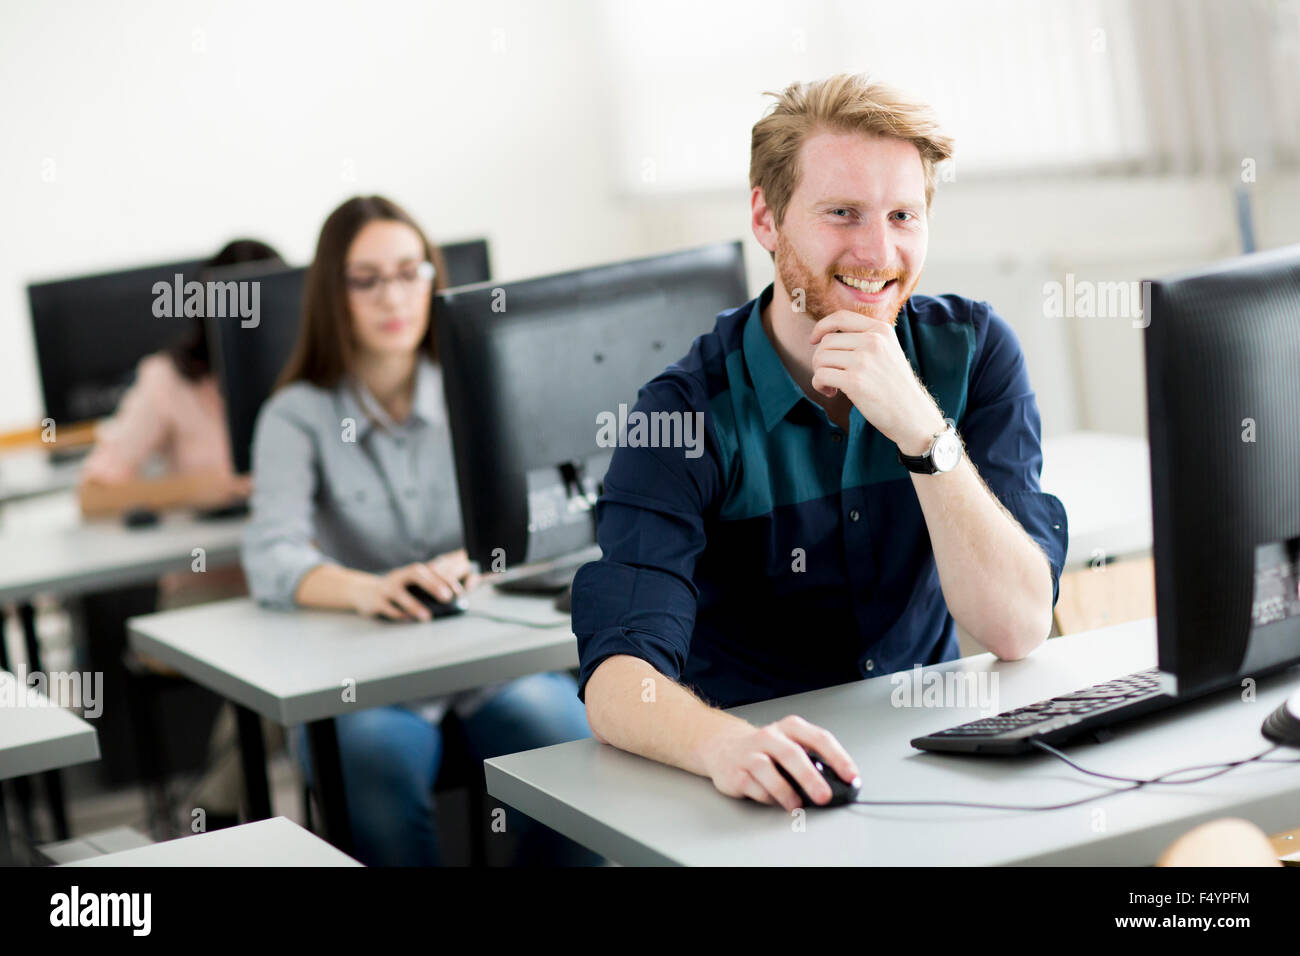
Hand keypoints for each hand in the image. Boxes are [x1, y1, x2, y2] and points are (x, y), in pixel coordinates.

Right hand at [349, 553, 472, 621]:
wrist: (363, 592)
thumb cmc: (395, 590)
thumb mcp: (410, 586)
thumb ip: (427, 590)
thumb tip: (449, 603)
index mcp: (410, 572)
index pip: (430, 570)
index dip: (445, 579)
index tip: (457, 591)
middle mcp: (398, 577)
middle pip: (415, 574)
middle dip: (432, 585)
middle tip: (446, 597)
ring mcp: (386, 588)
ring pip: (399, 593)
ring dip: (414, 605)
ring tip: (426, 616)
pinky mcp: (376, 601)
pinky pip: (387, 607)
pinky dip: (398, 613)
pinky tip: (407, 619)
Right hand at [698, 715, 859, 810]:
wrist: (723, 747)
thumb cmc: (766, 749)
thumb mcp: (790, 744)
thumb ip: (812, 760)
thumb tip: (837, 785)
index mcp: (790, 728)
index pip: (819, 738)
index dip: (838, 758)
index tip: (851, 777)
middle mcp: (769, 737)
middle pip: (792, 754)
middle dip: (810, 777)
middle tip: (824, 796)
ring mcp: (750, 753)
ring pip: (769, 771)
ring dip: (786, 791)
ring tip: (797, 805)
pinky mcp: (735, 772)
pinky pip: (754, 787)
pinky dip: (768, 797)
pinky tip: (775, 801)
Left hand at [809, 310, 945, 454]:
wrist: (912, 414)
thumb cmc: (895, 386)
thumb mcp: (888, 351)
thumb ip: (865, 338)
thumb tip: (826, 334)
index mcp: (881, 330)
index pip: (841, 317)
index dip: (821, 327)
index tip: (814, 340)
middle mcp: (873, 341)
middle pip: (827, 341)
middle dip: (820, 358)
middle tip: (829, 374)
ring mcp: (864, 360)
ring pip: (820, 357)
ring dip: (819, 373)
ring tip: (832, 385)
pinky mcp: (854, 381)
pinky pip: (820, 375)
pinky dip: (819, 385)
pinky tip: (831, 392)